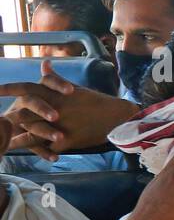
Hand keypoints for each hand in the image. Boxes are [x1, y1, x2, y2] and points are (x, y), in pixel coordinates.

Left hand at [0, 61, 138, 159]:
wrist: (117, 117)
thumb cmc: (97, 102)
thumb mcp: (76, 88)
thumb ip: (55, 80)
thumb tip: (44, 65)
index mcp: (55, 94)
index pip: (26, 88)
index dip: (8, 89)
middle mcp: (55, 108)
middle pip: (24, 112)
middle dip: (9, 118)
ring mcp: (60, 125)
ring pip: (31, 132)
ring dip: (16, 138)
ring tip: (4, 143)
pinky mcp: (67, 140)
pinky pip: (48, 147)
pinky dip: (38, 151)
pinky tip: (29, 153)